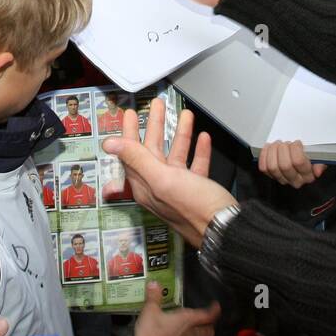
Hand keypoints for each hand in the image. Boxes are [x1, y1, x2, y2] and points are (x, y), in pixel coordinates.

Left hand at [101, 99, 236, 247]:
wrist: (225, 230)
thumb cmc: (194, 209)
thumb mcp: (162, 179)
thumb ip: (137, 159)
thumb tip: (110, 144)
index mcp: (146, 185)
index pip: (131, 153)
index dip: (129, 132)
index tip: (129, 114)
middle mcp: (159, 186)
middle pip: (153, 150)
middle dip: (155, 125)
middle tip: (156, 106)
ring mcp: (179, 188)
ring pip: (175, 154)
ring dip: (180, 134)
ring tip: (185, 115)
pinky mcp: (198, 189)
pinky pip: (195, 165)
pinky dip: (198, 150)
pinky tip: (203, 138)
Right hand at [132, 281, 218, 335]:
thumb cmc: (152, 334)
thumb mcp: (150, 311)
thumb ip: (154, 297)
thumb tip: (155, 285)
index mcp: (186, 320)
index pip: (208, 315)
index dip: (215, 310)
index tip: (216, 305)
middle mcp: (189, 332)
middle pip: (208, 330)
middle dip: (210, 324)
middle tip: (209, 318)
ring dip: (201, 332)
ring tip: (199, 327)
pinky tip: (182, 335)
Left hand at [258, 140, 326, 187]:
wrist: (300, 157)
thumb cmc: (310, 156)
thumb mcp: (320, 157)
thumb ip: (321, 163)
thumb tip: (317, 171)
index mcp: (308, 175)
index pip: (299, 162)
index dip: (295, 149)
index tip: (297, 142)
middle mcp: (295, 180)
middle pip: (284, 165)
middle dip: (283, 149)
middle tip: (286, 142)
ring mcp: (282, 179)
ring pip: (273, 167)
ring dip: (273, 151)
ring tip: (278, 144)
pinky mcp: (271, 176)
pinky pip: (263, 168)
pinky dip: (264, 155)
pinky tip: (269, 147)